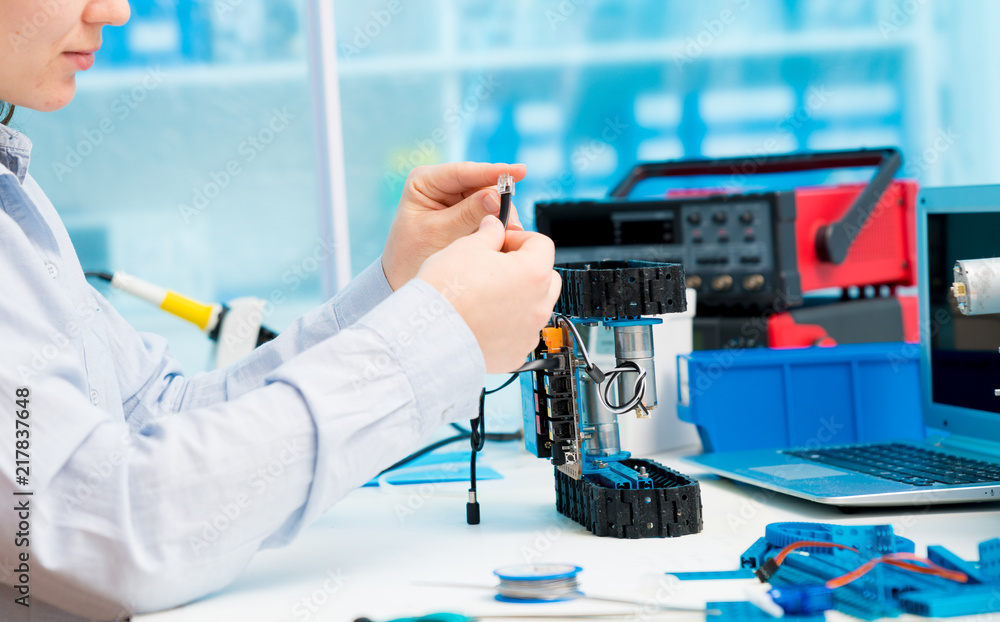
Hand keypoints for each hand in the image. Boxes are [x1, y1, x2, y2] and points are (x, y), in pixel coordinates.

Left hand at [382, 162, 525, 290]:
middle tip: (514, 225)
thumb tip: (496, 197)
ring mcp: (455, 198)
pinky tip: (505, 237)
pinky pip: (489, 212)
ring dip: (501, 215)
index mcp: (424, 181)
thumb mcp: (439, 233)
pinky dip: (498, 224)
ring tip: (509, 236)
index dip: (492, 172)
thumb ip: (468, 214)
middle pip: (480, 183)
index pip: (462, 172)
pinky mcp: (466, 213)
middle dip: (500, 201)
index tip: (519, 171)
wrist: (404, 278)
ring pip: (490, 198)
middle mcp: (441, 184)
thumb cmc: (412, 256)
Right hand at [417, 216, 560, 373]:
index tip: (501, 242)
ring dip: (519, 298)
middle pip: (545, 277)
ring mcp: (529, 333)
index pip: (541, 244)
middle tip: (496, 268)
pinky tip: (483, 321)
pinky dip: (508, 326)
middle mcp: (538, 305)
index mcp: (532, 273)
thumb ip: (488, 233)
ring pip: (534, 307)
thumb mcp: (465, 247)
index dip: (519, 238)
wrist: (427, 336)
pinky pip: (520, 334)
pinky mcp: (516, 354)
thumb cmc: (445, 293)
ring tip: (486, 296)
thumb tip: (494, 227)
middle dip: (526, 269)